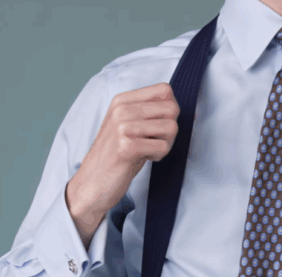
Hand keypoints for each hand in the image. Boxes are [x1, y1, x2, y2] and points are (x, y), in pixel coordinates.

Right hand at [66, 82, 178, 240]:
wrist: (93, 182)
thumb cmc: (116, 155)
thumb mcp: (131, 126)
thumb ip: (152, 114)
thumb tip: (188, 111)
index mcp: (122, 100)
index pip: (165, 90)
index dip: (170, 110)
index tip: (159, 125)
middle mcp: (121, 109)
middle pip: (172, 108)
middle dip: (171, 129)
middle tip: (155, 141)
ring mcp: (122, 127)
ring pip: (171, 127)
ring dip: (166, 144)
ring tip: (148, 150)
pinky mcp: (126, 146)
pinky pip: (163, 146)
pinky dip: (158, 155)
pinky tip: (143, 158)